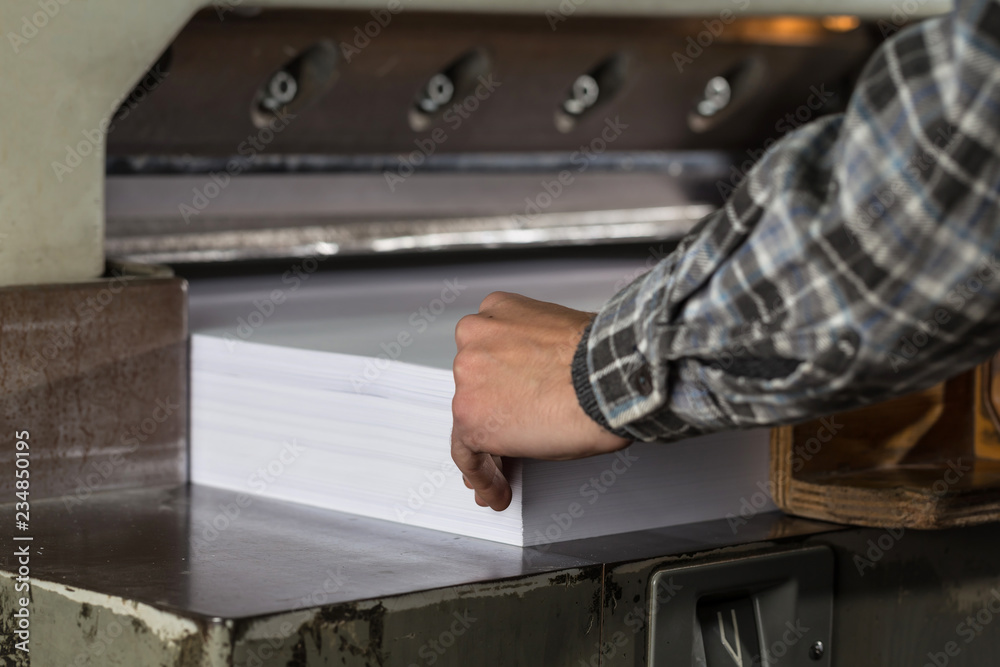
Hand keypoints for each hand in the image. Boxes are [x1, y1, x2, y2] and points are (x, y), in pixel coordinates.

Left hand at [451, 292, 630, 510]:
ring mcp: (468, 379)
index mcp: (497, 313)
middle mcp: (474, 341)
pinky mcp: (470, 418)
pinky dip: (481, 477)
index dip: (493, 386)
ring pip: (468, 420)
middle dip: (492, 414)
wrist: (607, 380)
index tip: (501, 403)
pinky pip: (467, 455)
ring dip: (487, 449)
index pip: (486, 355)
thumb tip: (536, 382)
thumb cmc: (599, 360)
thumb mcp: (558, 338)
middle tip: (509, 440)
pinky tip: (494, 490)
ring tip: (503, 475)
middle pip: (474, 386)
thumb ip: (532, 355)